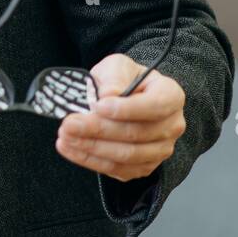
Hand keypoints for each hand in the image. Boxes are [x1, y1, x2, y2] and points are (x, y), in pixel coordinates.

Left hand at [55, 54, 184, 181]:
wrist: (121, 96)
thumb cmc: (122, 79)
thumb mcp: (116, 67)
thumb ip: (114, 77)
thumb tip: (109, 96)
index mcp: (170, 96)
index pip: (155, 106)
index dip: (126, 109)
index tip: (97, 106)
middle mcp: (171, 125)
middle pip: (136, 133)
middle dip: (98, 130)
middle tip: (69, 123)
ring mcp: (160, 149)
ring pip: (127, 155)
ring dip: (92, 147)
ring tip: (66, 136)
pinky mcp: (144, 166)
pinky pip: (119, 169)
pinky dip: (91, 161)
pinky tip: (71, 149)